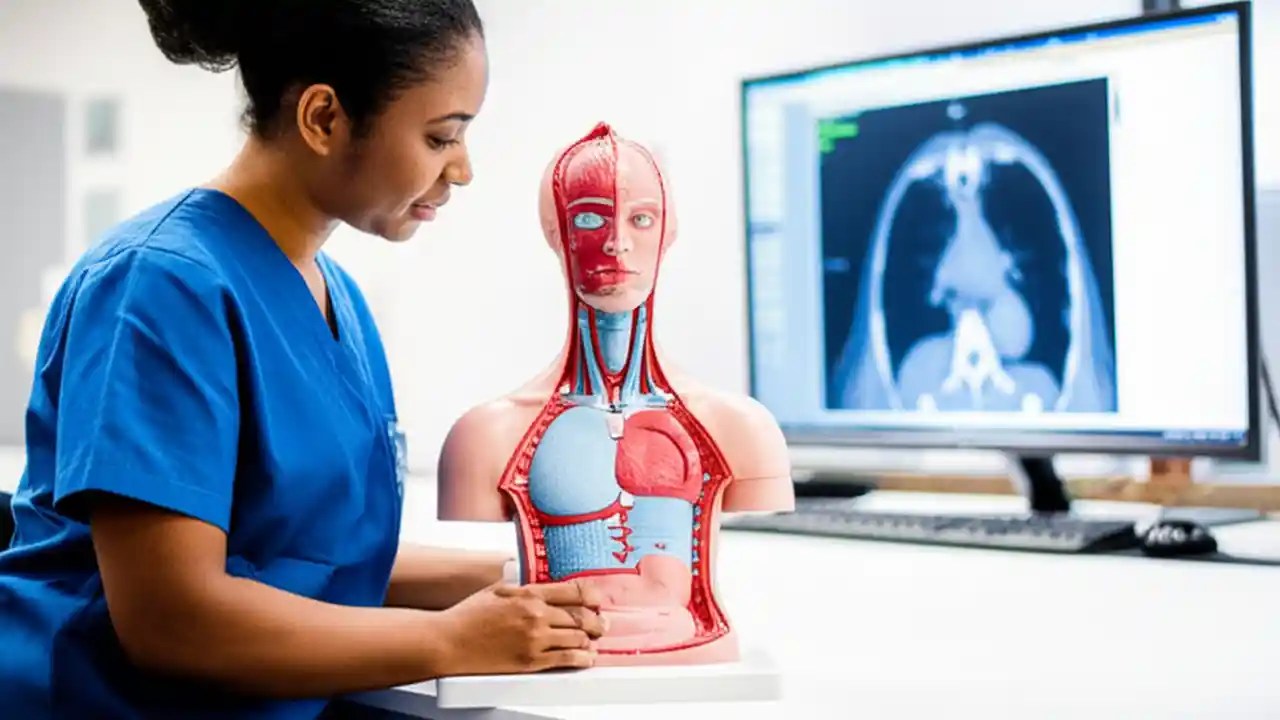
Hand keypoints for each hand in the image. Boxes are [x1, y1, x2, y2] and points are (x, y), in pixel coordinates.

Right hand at [437, 579, 607, 675]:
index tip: (597, 600)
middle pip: (580, 616)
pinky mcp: (530, 660)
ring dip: (590, 640)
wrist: (449, 642)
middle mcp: (536, 615)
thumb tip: (541, 587)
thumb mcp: (498, 590)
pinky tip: (586, 658)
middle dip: (596, 620)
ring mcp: (534, 638)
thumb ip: (523, 588)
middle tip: (602, 623)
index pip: (572, 591)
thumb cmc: (468, 616)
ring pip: (577, 638)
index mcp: (528, 594)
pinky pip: (565, 659)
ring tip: (594, 641)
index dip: (591, 597)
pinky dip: (581, 658)